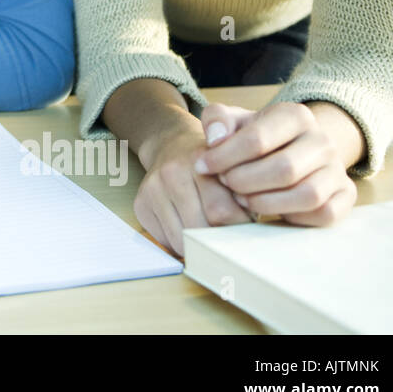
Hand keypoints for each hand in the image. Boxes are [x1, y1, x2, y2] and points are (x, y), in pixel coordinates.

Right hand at [133, 118, 252, 256]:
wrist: (172, 146)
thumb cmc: (210, 164)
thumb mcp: (232, 167)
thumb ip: (244, 192)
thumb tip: (252, 231)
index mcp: (199, 161)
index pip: (221, 211)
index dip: (238, 225)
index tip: (246, 226)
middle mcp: (171, 173)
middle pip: (199, 226)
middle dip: (218, 238)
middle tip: (229, 235)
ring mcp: (152, 189)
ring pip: (180, 239)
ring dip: (199, 244)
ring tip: (210, 233)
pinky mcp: (140, 205)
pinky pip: (165, 240)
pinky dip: (181, 243)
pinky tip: (189, 229)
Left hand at [194, 100, 357, 226]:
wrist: (291, 148)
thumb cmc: (255, 136)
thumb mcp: (233, 120)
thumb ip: (217, 120)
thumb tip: (215, 138)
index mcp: (295, 115)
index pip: (257, 139)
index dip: (224, 157)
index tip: (203, 166)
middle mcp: (322, 140)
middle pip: (284, 169)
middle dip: (245, 181)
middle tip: (226, 185)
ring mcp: (337, 169)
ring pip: (307, 194)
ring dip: (267, 203)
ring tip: (243, 199)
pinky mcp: (346, 195)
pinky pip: (325, 213)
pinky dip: (294, 217)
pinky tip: (271, 211)